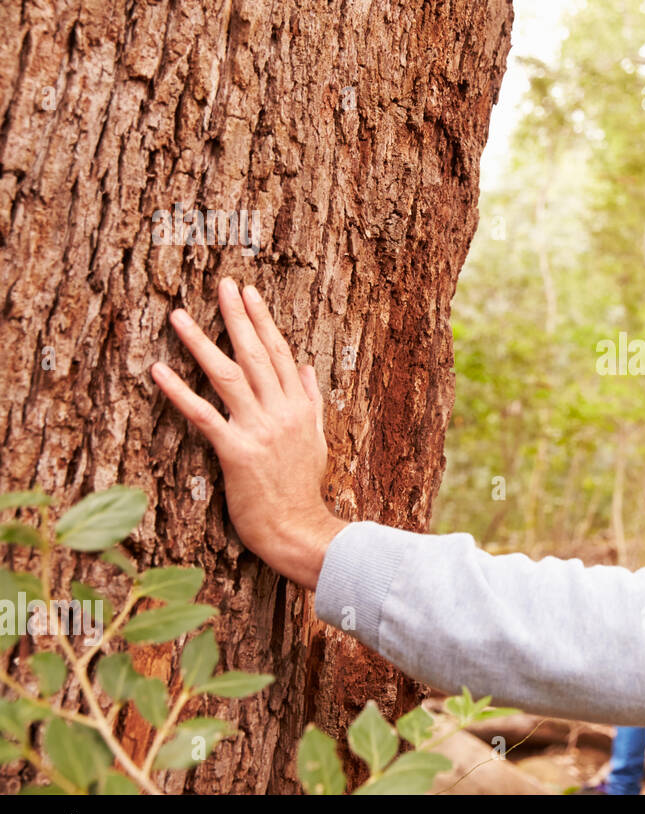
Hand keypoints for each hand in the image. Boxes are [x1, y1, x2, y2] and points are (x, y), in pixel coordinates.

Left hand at [149, 277, 346, 588]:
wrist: (297, 528)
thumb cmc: (302, 489)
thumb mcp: (316, 439)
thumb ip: (311, 401)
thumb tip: (303, 368)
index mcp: (301, 407)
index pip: (279, 353)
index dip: (263, 321)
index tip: (249, 294)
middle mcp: (282, 412)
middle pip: (255, 354)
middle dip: (237, 316)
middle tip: (222, 285)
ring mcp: (259, 430)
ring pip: (227, 375)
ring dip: (201, 342)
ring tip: (179, 315)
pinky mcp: (235, 452)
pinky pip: (203, 415)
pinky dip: (180, 391)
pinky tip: (159, 370)